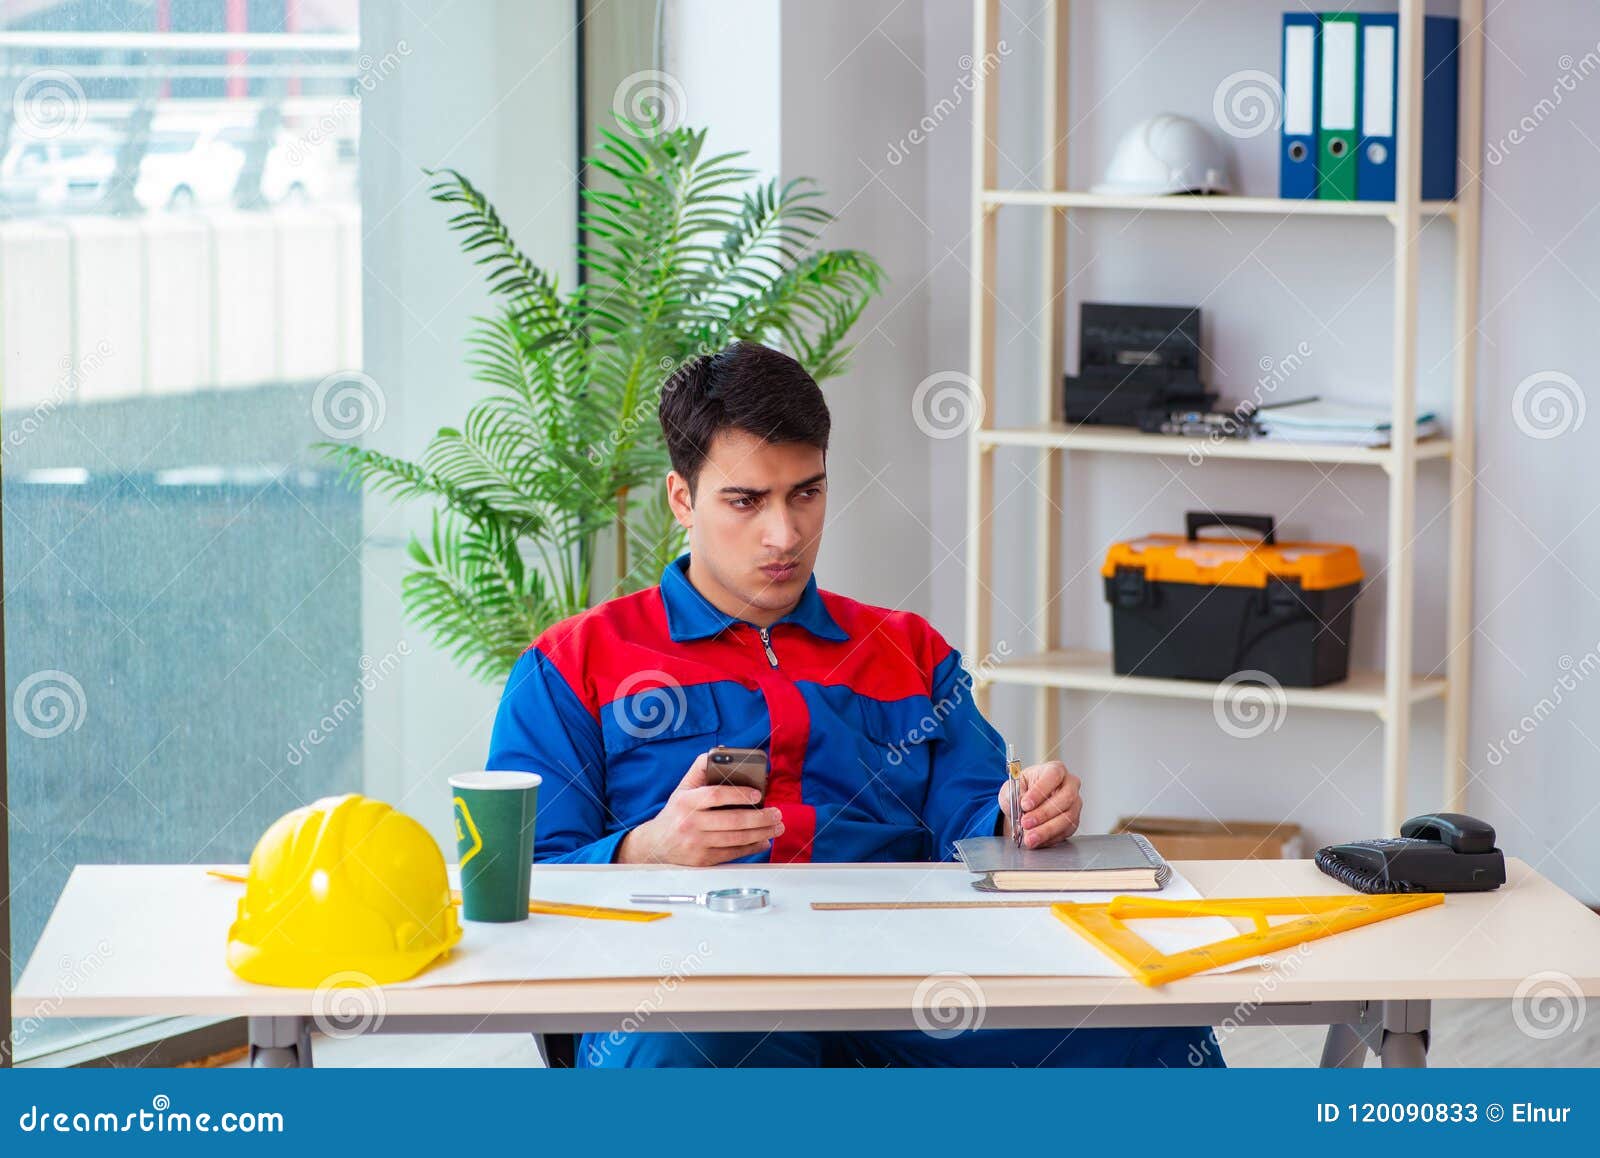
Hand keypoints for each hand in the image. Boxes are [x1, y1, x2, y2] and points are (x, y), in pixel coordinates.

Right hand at [615, 751, 784, 865]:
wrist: (657, 844)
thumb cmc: (676, 812)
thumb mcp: (683, 787)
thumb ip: (701, 768)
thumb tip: (724, 751)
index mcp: (686, 802)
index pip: (715, 795)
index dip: (739, 794)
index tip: (758, 794)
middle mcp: (690, 823)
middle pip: (732, 821)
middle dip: (760, 818)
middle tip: (777, 814)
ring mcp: (697, 844)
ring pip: (736, 839)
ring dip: (761, 833)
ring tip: (776, 827)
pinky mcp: (703, 860)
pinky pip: (733, 854)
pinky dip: (751, 847)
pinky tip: (763, 840)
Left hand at [997, 760, 1081, 848]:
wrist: (1025, 808)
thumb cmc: (1022, 792)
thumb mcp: (1011, 788)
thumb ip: (1013, 793)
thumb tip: (1020, 803)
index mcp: (1054, 770)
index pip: (1053, 776)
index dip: (1040, 791)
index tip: (1025, 804)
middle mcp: (1069, 785)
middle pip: (1065, 798)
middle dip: (1043, 813)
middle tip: (1025, 822)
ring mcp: (1074, 804)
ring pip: (1067, 817)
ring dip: (1046, 830)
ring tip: (1029, 837)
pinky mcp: (1073, 821)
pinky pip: (1066, 831)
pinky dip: (1050, 838)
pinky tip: (1037, 840)